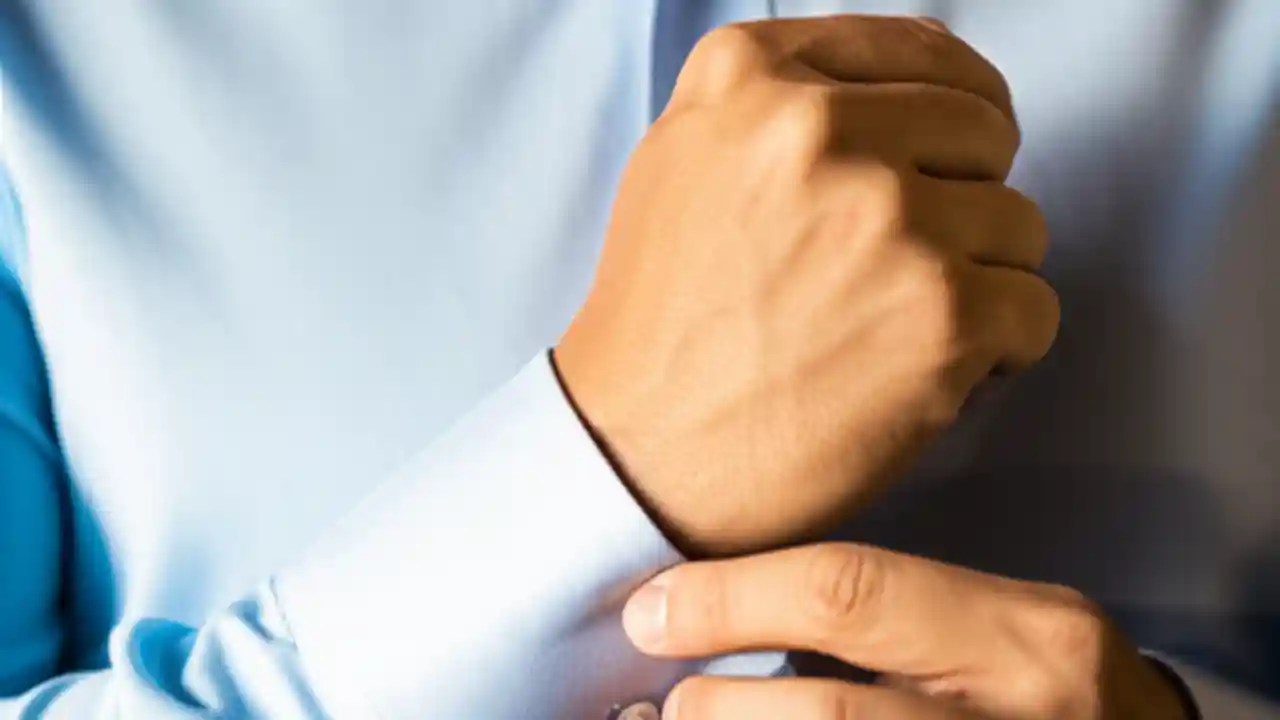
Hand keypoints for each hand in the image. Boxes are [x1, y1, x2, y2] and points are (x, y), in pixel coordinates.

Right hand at [555, 16, 1058, 555]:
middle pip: (984, 133)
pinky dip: (996, 353)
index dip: (953, 110)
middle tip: (897, 269)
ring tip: (890, 329)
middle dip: (961, 200)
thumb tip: (913, 73)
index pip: (924, 52)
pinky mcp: (943, 313)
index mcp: (750, 76)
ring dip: (976, 282)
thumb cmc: (664, 318)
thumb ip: (783, 97)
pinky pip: (1036, 309)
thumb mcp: (685, 156)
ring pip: (1019, 223)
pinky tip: (920, 376)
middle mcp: (820, 129)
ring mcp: (888, 218)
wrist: (639, 451)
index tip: (946, 157)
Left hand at [619, 543, 1189, 718]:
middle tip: (672, 701)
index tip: (653, 612)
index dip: (730, 601)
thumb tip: (726, 612)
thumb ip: (887, 617)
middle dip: (722, 709)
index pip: (850, 593)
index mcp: (1025, 636)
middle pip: (831, 717)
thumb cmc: (1048, 693)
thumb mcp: (995, 629)